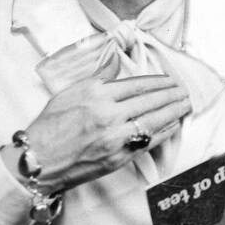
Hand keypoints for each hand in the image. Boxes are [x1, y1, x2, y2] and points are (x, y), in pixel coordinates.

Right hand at [19, 73, 190, 193]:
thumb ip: (98, 78)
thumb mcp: (70, 92)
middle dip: (172, 95)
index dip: (158, 83)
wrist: (38, 160)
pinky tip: (173, 125)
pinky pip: (148, 142)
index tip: (171, 81)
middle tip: (186, 91)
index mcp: (96, 94)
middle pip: (150, 101)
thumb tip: (117, 64)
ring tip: (186, 105)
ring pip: (154, 121)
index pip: (137, 85)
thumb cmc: (50, 126)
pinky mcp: (118, 157)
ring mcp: (115, 137)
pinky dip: (164, 132)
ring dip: (174, 112)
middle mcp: (108, 114)